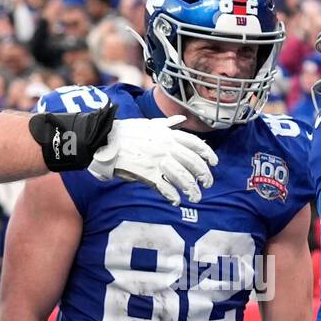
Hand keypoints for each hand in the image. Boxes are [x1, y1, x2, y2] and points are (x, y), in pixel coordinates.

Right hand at [90, 115, 217, 205]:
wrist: (106, 140)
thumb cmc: (127, 132)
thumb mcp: (150, 123)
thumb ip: (167, 124)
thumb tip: (180, 120)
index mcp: (168, 134)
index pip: (195, 144)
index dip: (208, 154)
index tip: (214, 163)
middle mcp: (167, 147)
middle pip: (193, 163)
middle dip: (204, 175)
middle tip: (207, 184)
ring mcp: (158, 160)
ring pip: (183, 177)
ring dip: (192, 189)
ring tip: (195, 197)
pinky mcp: (147, 173)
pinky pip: (165, 187)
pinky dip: (173, 196)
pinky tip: (176, 201)